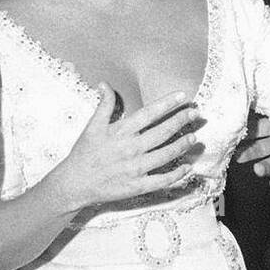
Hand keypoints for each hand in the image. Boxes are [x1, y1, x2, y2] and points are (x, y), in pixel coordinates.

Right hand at [47, 85, 197, 210]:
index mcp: (121, 132)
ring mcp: (136, 169)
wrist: (74, 184)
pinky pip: (163, 180)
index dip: (167, 103)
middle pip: (163, 132)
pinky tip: (187, 167)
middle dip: (181, 121)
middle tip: (195, 114)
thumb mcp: (92, 126)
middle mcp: (131, 149)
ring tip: (193, 137)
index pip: (149, 113)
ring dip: (183, 145)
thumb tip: (105, 84)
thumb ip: (104, 104)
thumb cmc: (84, 154)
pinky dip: (177, 174)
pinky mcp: (138, 186)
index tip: (182, 96)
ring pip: (167, 154)